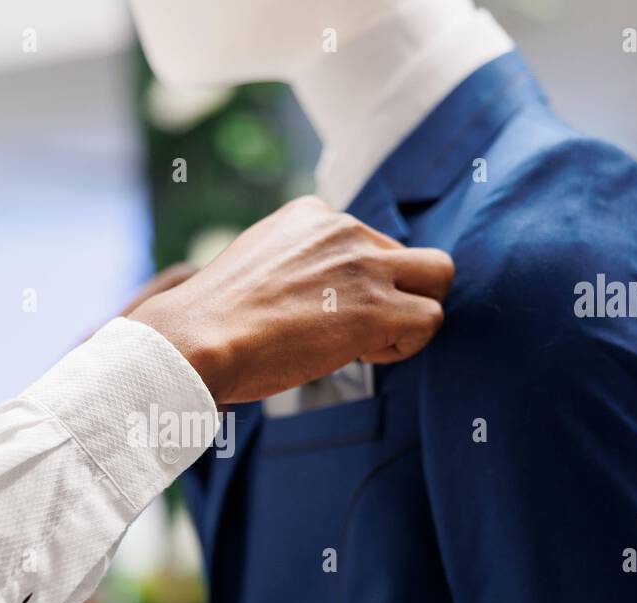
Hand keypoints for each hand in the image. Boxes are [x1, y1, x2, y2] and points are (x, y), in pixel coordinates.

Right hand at [131, 196, 453, 404]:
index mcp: (312, 214)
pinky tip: (365, 355)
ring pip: (439, 277)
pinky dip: (408, 344)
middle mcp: (345, 228)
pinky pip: (431, 319)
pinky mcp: (377, 307)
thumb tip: (316, 293)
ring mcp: (364, 265)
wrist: (198, 339)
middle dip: (396, 294)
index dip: (358, 284)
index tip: (324, 312)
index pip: (368, 240)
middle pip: (410, 257)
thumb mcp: (256, 265)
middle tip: (355, 329)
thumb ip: (297, 263)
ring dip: (413, 314)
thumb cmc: (215, 320)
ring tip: (368, 343)